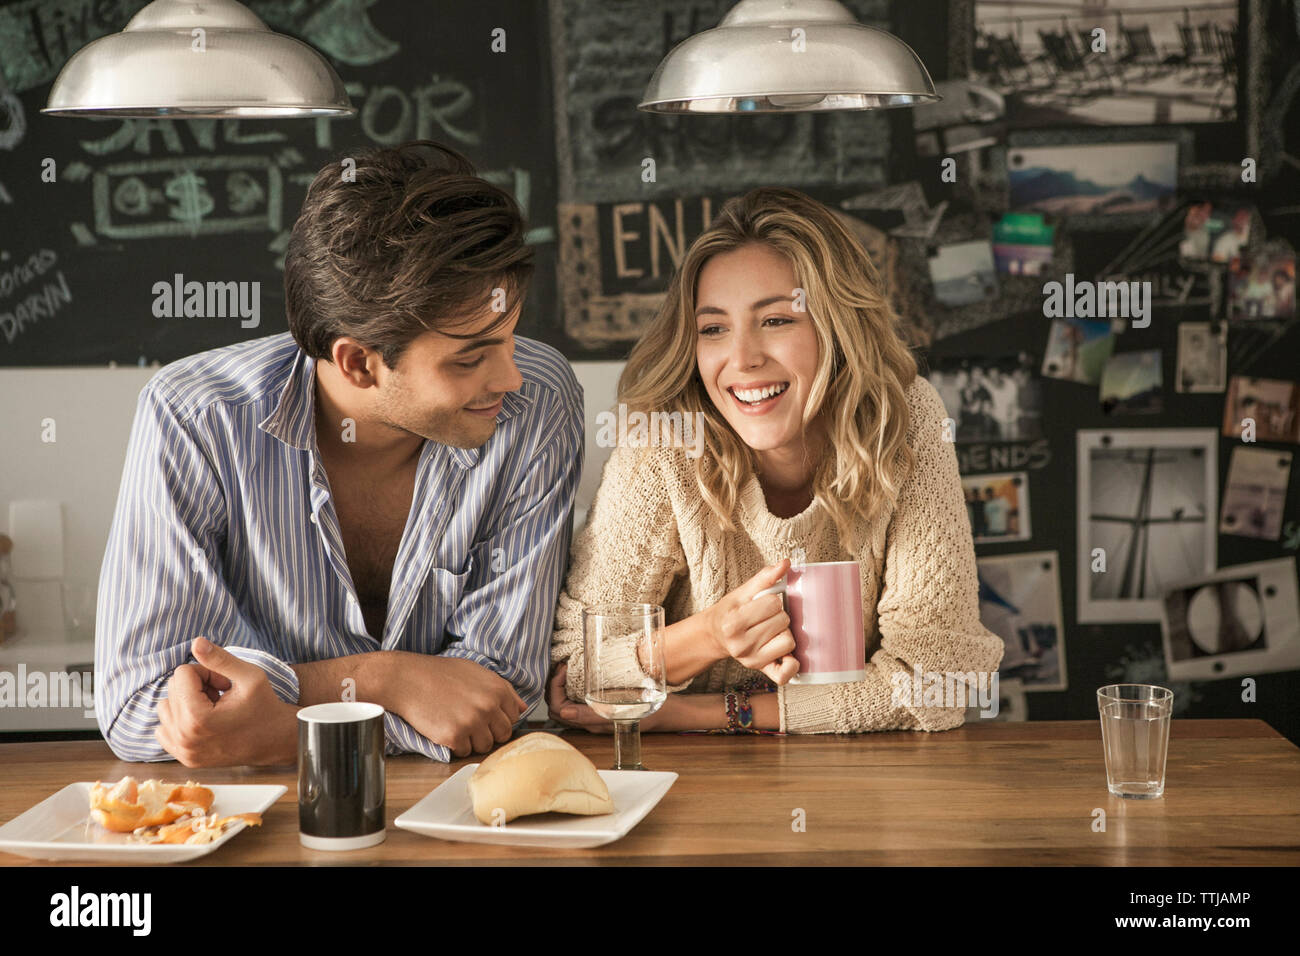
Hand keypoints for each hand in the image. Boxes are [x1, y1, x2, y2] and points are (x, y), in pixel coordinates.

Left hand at [155, 636, 297, 766]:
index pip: (182, 673)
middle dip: (196, 686)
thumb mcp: (249, 676)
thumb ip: (220, 658)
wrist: (275, 741)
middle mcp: (184, 738)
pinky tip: (203, 722)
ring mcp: (183, 751)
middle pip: (171, 689)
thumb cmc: (265, 706)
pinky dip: (180, 720)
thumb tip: (195, 642)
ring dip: (187, 703)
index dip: (207, 672)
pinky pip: (163, 729)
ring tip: (213, 709)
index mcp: (197, 718)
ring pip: (165, 707)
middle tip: (221, 696)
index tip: (225, 684)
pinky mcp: (184, 758)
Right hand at [383, 653, 527, 757]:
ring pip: (484, 746)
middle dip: (488, 732)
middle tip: (469, 722)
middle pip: (502, 735)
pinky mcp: (454, 736)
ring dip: (472, 740)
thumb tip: (523, 708)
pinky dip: (455, 745)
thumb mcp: (477, 672)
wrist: (408, 679)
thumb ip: (503, 689)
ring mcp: (472, 722)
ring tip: (455, 723)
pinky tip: (445, 728)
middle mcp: (489, 706)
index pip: (513, 717)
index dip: (498, 718)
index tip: (484, 715)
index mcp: (498, 689)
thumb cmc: (441, 674)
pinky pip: (464, 752)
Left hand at [546, 662, 665, 733]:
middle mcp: (590, 721)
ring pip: (565, 703)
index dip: (555, 688)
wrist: (668, 712)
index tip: (564, 668)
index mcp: (592, 723)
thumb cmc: (649, 711)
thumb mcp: (624, 711)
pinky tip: (578, 672)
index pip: (558, 708)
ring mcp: (595, 714)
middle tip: (563, 666)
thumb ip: (593, 714)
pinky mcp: (602, 707)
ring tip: (568, 667)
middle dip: (554, 685)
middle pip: (558, 706)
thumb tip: (564, 712)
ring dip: (561, 685)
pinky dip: (571, 685)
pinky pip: (577, 699)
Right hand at [702, 560, 799, 684]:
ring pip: (789, 641)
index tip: (762, 603)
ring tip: (771, 631)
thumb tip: (785, 563)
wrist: (715, 635)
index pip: (774, 603)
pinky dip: (791, 664)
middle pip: (783, 621)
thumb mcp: (742, 592)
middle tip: (766, 618)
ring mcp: (751, 660)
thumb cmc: (730, 611)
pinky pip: (785, 674)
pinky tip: (785, 653)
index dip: (773, 600)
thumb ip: (764, 578)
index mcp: (734, 622)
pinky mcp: (760, 670)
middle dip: (778, 615)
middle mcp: (740, 644)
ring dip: (784, 633)